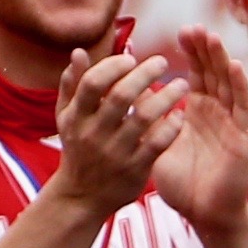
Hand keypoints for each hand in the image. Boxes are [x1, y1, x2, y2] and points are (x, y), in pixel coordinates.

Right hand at [43, 47, 186, 219]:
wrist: (81, 196)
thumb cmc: (77, 147)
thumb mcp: (66, 117)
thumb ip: (71, 84)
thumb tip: (79, 51)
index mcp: (76, 117)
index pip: (93, 83)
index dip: (113, 66)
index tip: (131, 59)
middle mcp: (94, 133)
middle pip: (121, 96)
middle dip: (145, 74)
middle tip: (162, 62)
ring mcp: (115, 152)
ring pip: (145, 117)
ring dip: (166, 97)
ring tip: (181, 85)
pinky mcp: (134, 169)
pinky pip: (158, 143)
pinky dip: (171, 126)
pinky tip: (179, 115)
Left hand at [149, 28, 247, 231]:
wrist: (205, 214)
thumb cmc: (184, 182)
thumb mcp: (159, 144)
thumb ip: (149, 118)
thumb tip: (128, 92)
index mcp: (197, 113)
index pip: (196, 75)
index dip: (192, 54)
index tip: (181, 31)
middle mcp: (217, 113)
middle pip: (212, 74)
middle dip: (204, 50)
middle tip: (193, 26)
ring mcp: (232, 124)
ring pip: (228, 85)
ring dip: (220, 60)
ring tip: (211, 36)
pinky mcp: (243, 138)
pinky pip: (242, 108)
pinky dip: (240, 86)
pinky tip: (234, 66)